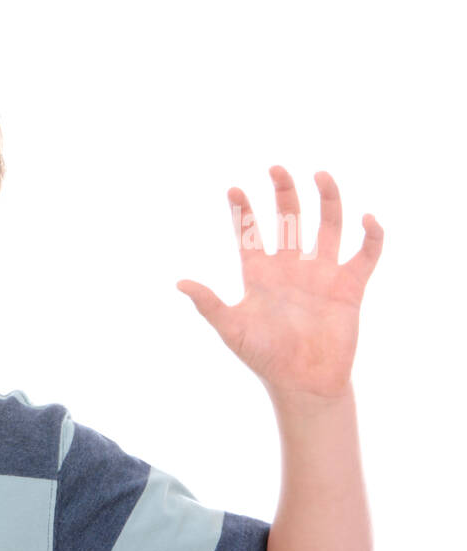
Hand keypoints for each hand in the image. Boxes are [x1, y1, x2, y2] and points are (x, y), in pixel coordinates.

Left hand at [176, 166, 383, 401]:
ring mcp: (322, 273)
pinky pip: (365, 254)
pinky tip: (368, 219)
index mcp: (260, 274)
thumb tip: (179, 282)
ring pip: (328, 226)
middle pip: (289, 219)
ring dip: (328, 199)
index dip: (242, 212)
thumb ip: (210, 304)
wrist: (303, 382)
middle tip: (276, 167)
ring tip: (321, 174)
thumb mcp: (232, 329)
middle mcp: (291, 267)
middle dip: (283, 192)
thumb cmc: (264, 358)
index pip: (249, 234)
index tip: (233, 189)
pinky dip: (371, 236)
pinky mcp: (350, 286)